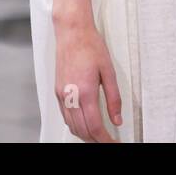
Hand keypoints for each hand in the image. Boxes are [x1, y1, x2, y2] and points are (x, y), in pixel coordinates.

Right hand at [53, 0, 121, 142]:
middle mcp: (70, 96)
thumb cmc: (90, 46)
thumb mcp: (109, 71)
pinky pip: (65, 116)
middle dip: (96, 139)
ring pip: (72, 126)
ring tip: (99, 135)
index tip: (114, 142)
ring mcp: (62, 94)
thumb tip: (117, 119)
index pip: (95, 126)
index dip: (106, 139)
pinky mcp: (57, 91)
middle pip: (82, 130)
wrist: (72, 32)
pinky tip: (84, 123)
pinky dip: (75, 125)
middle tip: (109, 140)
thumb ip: (114, 98)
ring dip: (85, 134)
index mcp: (85, 92)